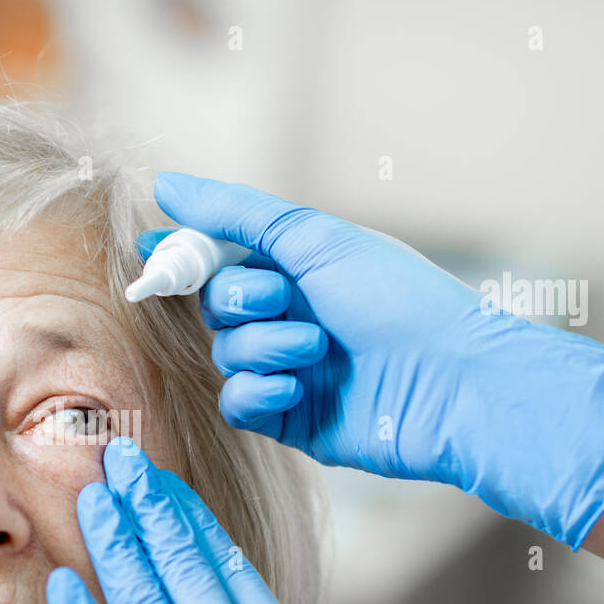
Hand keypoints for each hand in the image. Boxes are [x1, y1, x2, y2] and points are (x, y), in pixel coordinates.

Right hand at [140, 172, 603, 548]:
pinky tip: (294, 389)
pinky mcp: (289, 418)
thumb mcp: (314, 238)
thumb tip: (166, 185)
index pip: (221, 256)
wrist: (451, 383)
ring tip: (318, 349)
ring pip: (226, 353)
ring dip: (264, 346)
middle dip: (239, 300)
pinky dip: (257, 392)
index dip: (185, 254)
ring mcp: (289, 367)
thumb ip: (235, 213)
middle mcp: (291, 314)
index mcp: (299, 267)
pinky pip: (237, 402)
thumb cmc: (399, 300)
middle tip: (283, 297)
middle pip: (215, 305)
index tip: (151, 252)